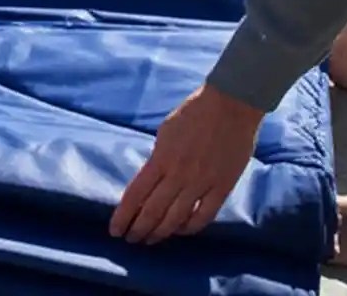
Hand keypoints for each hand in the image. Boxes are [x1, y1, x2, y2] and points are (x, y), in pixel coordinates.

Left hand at [109, 85, 263, 244]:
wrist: (230, 105)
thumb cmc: (194, 113)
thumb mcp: (165, 133)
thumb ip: (158, 159)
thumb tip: (151, 179)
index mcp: (160, 159)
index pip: (135, 195)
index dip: (123, 216)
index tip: (115, 230)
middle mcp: (178, 175)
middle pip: (153, 212)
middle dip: (138, 230)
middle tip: (131, 240)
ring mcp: (201, 183)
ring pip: (176, 219)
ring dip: (160, 233)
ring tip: (150, 241)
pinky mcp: (222, 187)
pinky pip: (204, 215)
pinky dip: (190, 228)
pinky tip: (181, 230)